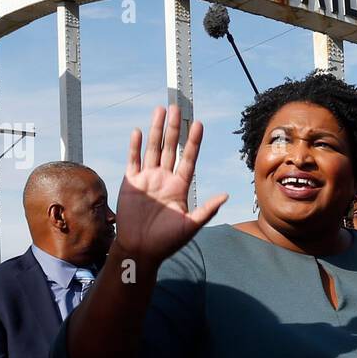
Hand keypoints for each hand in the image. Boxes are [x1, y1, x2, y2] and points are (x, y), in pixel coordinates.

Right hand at [115, 106, 227, 264]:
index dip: (193, 142)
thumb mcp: (191, 226)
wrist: (140, 250)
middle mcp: (164, 179)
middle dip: (174, 128)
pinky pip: (133, 161)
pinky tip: (139, 132)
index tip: (199, 125)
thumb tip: (225, 195)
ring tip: (160, 111)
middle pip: (170, 148)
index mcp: (179, 187)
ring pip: (153, 149)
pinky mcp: (131, 183)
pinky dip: (136, 146)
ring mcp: (147, 179)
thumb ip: (206, 210)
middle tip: (176, 108)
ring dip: (156, 130)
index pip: (189, 158)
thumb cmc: (166, 242)